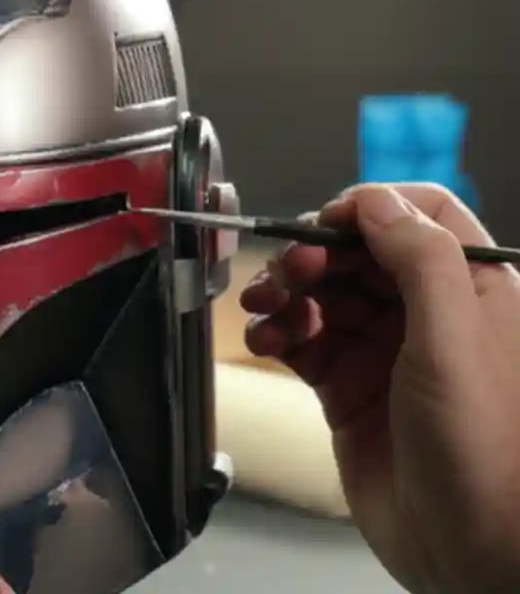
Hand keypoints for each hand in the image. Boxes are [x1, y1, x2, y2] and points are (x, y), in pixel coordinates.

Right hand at [241, 183, 519, 592]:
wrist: (472, 548)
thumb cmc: (485, 446)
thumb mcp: (456, 338)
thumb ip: (419, 260)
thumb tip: (374, 200)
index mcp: (473, 288)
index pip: (418, 216)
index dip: (367, 210)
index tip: (322, 225)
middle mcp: (428, 312)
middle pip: (358, 253)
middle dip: (313, 254)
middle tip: (285, 275)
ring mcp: (384, 351)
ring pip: (323, 295)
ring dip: (284, 292)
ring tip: (261, 308)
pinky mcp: (347, 390)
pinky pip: (303, 342)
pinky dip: (277, 333)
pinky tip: (264, 340)